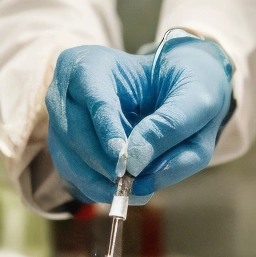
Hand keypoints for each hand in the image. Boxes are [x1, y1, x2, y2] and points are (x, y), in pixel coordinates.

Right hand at [47, 37, 233, 205]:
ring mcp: (60, 120)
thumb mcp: (195, 97)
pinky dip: (95, 188)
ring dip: (98, 182)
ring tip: (133, 192)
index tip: (124, 164)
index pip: (94, 100)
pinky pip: (72, 176)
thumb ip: (170, 125)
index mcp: (90, 63)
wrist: (171, 85)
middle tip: (134, 185)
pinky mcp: (65, 147)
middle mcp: (65, 90)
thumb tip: (135, 163)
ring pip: (68, 159)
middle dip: (104, 164)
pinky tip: (121, 192)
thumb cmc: (184, 85)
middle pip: (75, 134)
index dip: (108, 134)